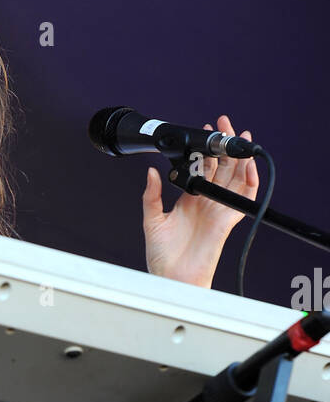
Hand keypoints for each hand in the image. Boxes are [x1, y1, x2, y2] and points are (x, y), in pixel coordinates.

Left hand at [142, 115, 259, 288]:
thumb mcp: (151, 220)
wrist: (172, 277)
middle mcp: (206, 202)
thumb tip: (151, 172)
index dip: (204, 150)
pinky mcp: (228, 219)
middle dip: (223, 145)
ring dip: (239, 157)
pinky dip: (250, 180)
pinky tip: (248, 165)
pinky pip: (244, 197)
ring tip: (240, 136)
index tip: (203, 131)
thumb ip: (151, 195)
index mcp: (189, 200)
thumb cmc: (162, 256)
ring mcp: (218, 209)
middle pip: (221, 167)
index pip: (201, 168)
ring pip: (235, 177)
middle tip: (223, 124)